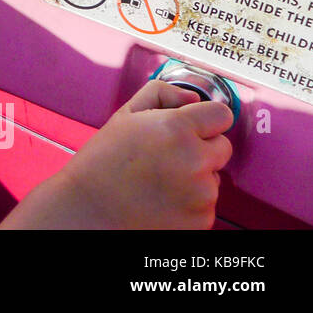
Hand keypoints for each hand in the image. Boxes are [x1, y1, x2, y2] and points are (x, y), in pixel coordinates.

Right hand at [0, 81, 232, 228]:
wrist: (89, 208)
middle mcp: (194, 159)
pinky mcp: (202, 219)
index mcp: (176, 128)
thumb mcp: (125, 115)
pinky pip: (207, 204)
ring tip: (159, 181)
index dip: (206, 120)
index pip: (221, 114)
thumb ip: (161, 94)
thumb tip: (192, 98)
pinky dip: (190, 203)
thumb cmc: (102, 163)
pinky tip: (163, 199)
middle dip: (201, 149)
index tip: (194, 128)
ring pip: (214, 177)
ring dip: (195, 178)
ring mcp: (201, 192)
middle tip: (168, 157)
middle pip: (223, 147)